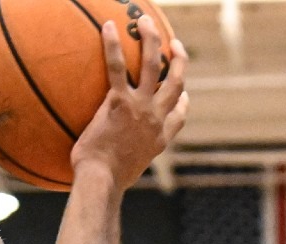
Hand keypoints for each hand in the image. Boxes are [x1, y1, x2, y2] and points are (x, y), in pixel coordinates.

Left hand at [69, 18, 188, 190]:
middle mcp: (156, 118)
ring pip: (153, 65)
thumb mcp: (127, 171)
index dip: (183, 100)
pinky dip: (113, 46)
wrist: (101, 182)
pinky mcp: (119, 102)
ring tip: (145, 20)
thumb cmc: (105, 181)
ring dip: (152, 39)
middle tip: (173, 42)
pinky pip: (117, 67)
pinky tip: (108, 28)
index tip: (184, 93)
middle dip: (178, 58)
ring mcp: (140, 108)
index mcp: (161, 137)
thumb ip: (129, 158)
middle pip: (176, 80)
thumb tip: (115, 164)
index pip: (180, 114)